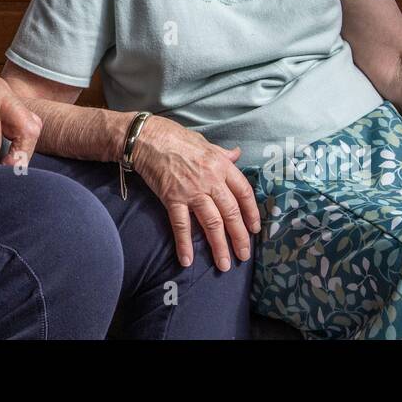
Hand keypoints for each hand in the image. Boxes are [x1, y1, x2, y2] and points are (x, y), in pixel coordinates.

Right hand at [131, 115, 262, 270]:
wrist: (147, 138)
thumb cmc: (176, 137)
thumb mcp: (205, 142)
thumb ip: (223, 154)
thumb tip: (237, 155)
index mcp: (221, 165)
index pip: (244, 192)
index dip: (251, 212)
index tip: (254, 228)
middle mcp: (210, 180)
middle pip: (230, 212)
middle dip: (239, 237)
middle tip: (244, 255)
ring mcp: (191, 190)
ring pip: (211, 223)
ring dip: (218, 246)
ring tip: (224, 264)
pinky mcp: (172, 198)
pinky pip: (181, 225)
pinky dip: (184, 243)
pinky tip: (187, 260)